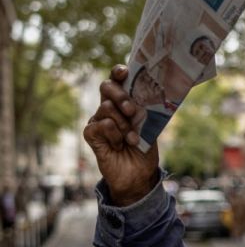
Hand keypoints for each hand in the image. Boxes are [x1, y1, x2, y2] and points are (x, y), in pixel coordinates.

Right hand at [83, 65, 159, 205]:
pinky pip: (101, 125)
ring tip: (131, 139)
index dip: (118, 72)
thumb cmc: (144, 148)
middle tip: (132, 111)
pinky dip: (115, 135)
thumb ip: (146, 109)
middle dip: (121, 96)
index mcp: (124, 102)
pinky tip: (119, 146)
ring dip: (124, 124)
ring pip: (106, 108)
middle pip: (107, 87)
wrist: (138, 174)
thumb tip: (151, 92)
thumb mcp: (150, 126)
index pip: (117, 80)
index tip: (125, 72)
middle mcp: (108, 107)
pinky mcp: (91, 134)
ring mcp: (98, 120)